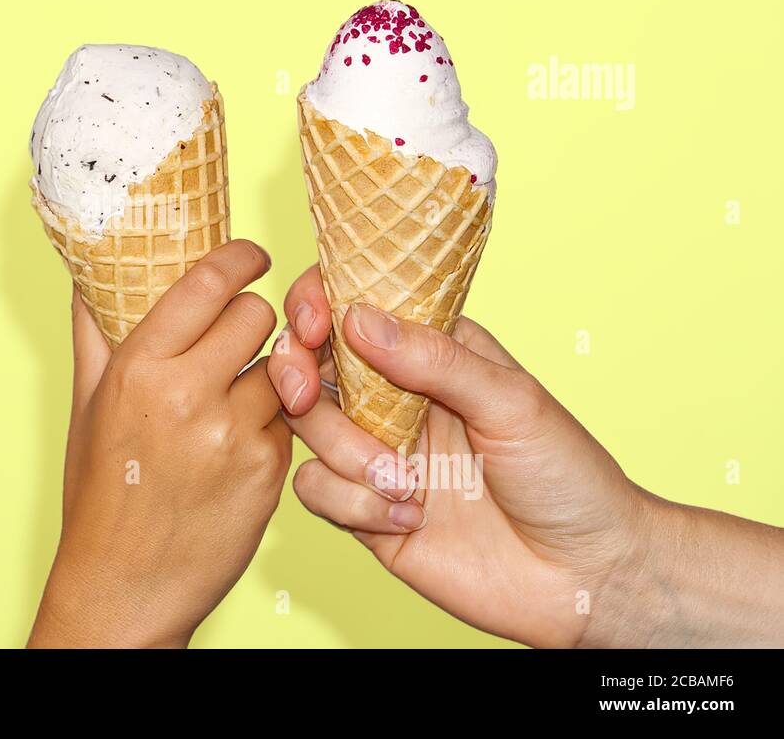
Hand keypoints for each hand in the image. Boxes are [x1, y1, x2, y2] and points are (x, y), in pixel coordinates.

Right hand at [28, 240, 290, 647]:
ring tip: (234, 396)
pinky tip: (239, 443)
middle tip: (237, 335)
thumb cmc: (100, 493)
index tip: (253, 255)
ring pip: (281, 366)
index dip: (241, 257)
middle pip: (256, 315)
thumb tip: (93, 272)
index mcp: (138, 369)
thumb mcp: (87, 406)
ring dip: (267, 372)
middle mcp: (188, 396)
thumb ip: (94, 332)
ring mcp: (233, 435)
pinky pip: (287, 419)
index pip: (209, 282)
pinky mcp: (268, 472)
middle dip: (252, 319)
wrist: (124, 587)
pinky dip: (272, 422)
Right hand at [268, 264, 653, 646]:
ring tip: (406, 482)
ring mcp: (375, 451)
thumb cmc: (566, 475)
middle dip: (295, 372)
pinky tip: (411, 518)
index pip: (354, 305)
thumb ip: (434, 359)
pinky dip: (353, 502)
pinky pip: (315, 489)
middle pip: (308, 361)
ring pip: (304, 426)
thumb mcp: (511, 402)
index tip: (315, 323)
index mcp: (429, 351)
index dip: (317, 303)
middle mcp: (392, 395)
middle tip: (306, 392)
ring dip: (343, 451)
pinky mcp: (364, 509)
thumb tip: (358, 317)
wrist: (583, 577)